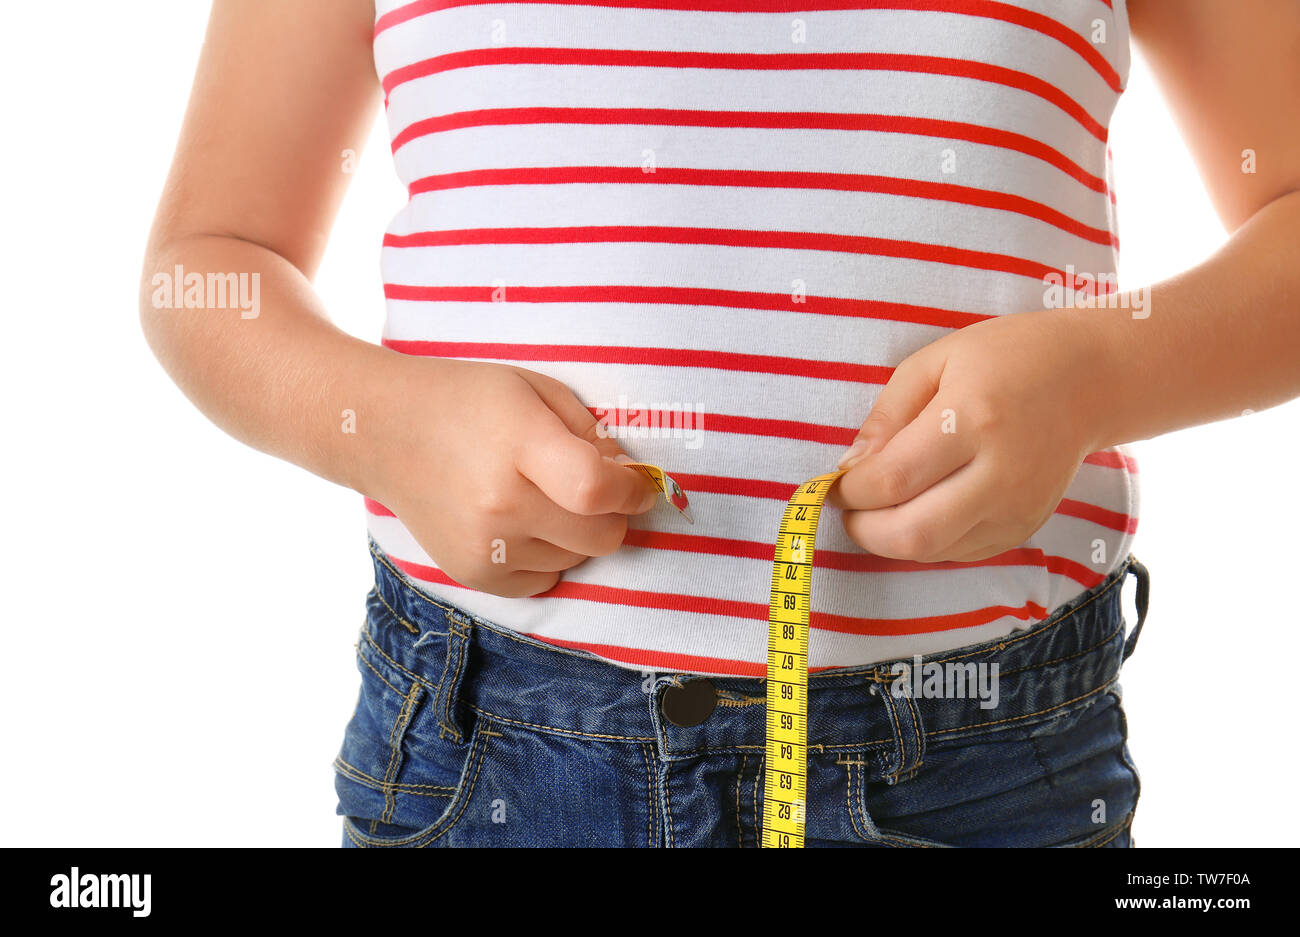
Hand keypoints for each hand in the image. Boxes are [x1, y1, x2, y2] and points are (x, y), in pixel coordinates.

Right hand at [365, 356, 659, 596]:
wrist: (384, 432)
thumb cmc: (469, 401)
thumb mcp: (535, 390)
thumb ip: (591, 434)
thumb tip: (630, 479)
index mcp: (519, 446)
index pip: (597, 490)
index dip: (632, 490)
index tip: (637, 482)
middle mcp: (500, 505)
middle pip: (600, 536)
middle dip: (612, 514)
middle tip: (595, 489)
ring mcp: (485, 548)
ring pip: (578, 559)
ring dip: (576, 534)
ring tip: (541, 497)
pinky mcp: (474, 574)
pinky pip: (545, 579)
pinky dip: (547, 555)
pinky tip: (520, 521)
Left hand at [830, 309, 1109, 562]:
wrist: (1092, 378)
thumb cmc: (1005, 358)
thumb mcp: (935, 361)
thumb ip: (887, 416)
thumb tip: (851, 468)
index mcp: (972, 418)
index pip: (894, 478)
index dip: (851, 491)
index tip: (835, 482)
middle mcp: (1000, 472)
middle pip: (913, 532)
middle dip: (864, 529)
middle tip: (849, 509)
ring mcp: (1017, 507)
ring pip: (933, 551)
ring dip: (891, 539)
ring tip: (879, 509)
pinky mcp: (1025, 527)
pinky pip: (959, 552)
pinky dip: (926, 541)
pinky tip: (919, 510)